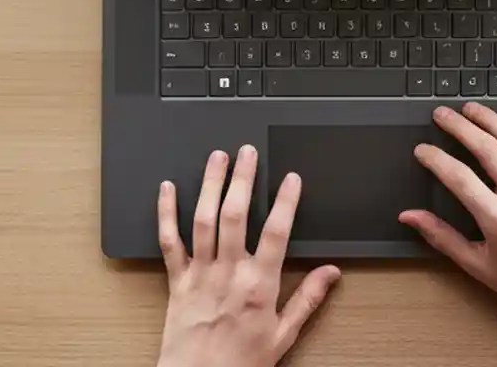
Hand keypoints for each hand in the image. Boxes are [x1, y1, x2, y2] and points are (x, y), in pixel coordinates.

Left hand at [156, 146, 340, 366]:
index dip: (286, 201)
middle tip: (248, 151)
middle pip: (236, 215)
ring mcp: (200, 273)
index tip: (292, 179)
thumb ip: (308, 300)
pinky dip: (166, 213)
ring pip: (203, 219)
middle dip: (242, 179)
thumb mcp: (284, 335)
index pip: (277, 232)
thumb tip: (331, 274)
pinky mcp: (176, 280)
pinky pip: (169, 241)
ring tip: (217, 158)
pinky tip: (168, 189)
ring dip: (210, 184)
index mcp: (259, 285)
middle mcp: (228, 272)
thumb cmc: (240, 364)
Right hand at [400, 104, 496, 366]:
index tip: (422, 149)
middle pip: (487, 149)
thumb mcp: (478, 267)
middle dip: (459, 127)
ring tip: (473, 109)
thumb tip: (409, 217)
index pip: (458, 177)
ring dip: (492, 119)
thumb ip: (442, 238)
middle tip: (442, 115)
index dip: (435, 158)